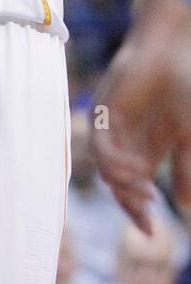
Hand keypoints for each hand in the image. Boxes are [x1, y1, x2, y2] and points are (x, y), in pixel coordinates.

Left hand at [90, 0, 190, 232]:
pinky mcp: (103, 112)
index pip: (134, 189)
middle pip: (118, 184)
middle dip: (129, 206)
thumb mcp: (189, 136)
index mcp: (146, 149)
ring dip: (124, 188)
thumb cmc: (184, 88)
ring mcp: (113, 128)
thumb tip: (186, 208)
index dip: (139, 212)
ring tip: (145, 194)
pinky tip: (136, 174)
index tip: (152, 233)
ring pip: (107, 170)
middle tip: (147, 221)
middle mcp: (126, 142)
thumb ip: (186, 169)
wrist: (171, 50)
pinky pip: (101, 146)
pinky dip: (115, 165)